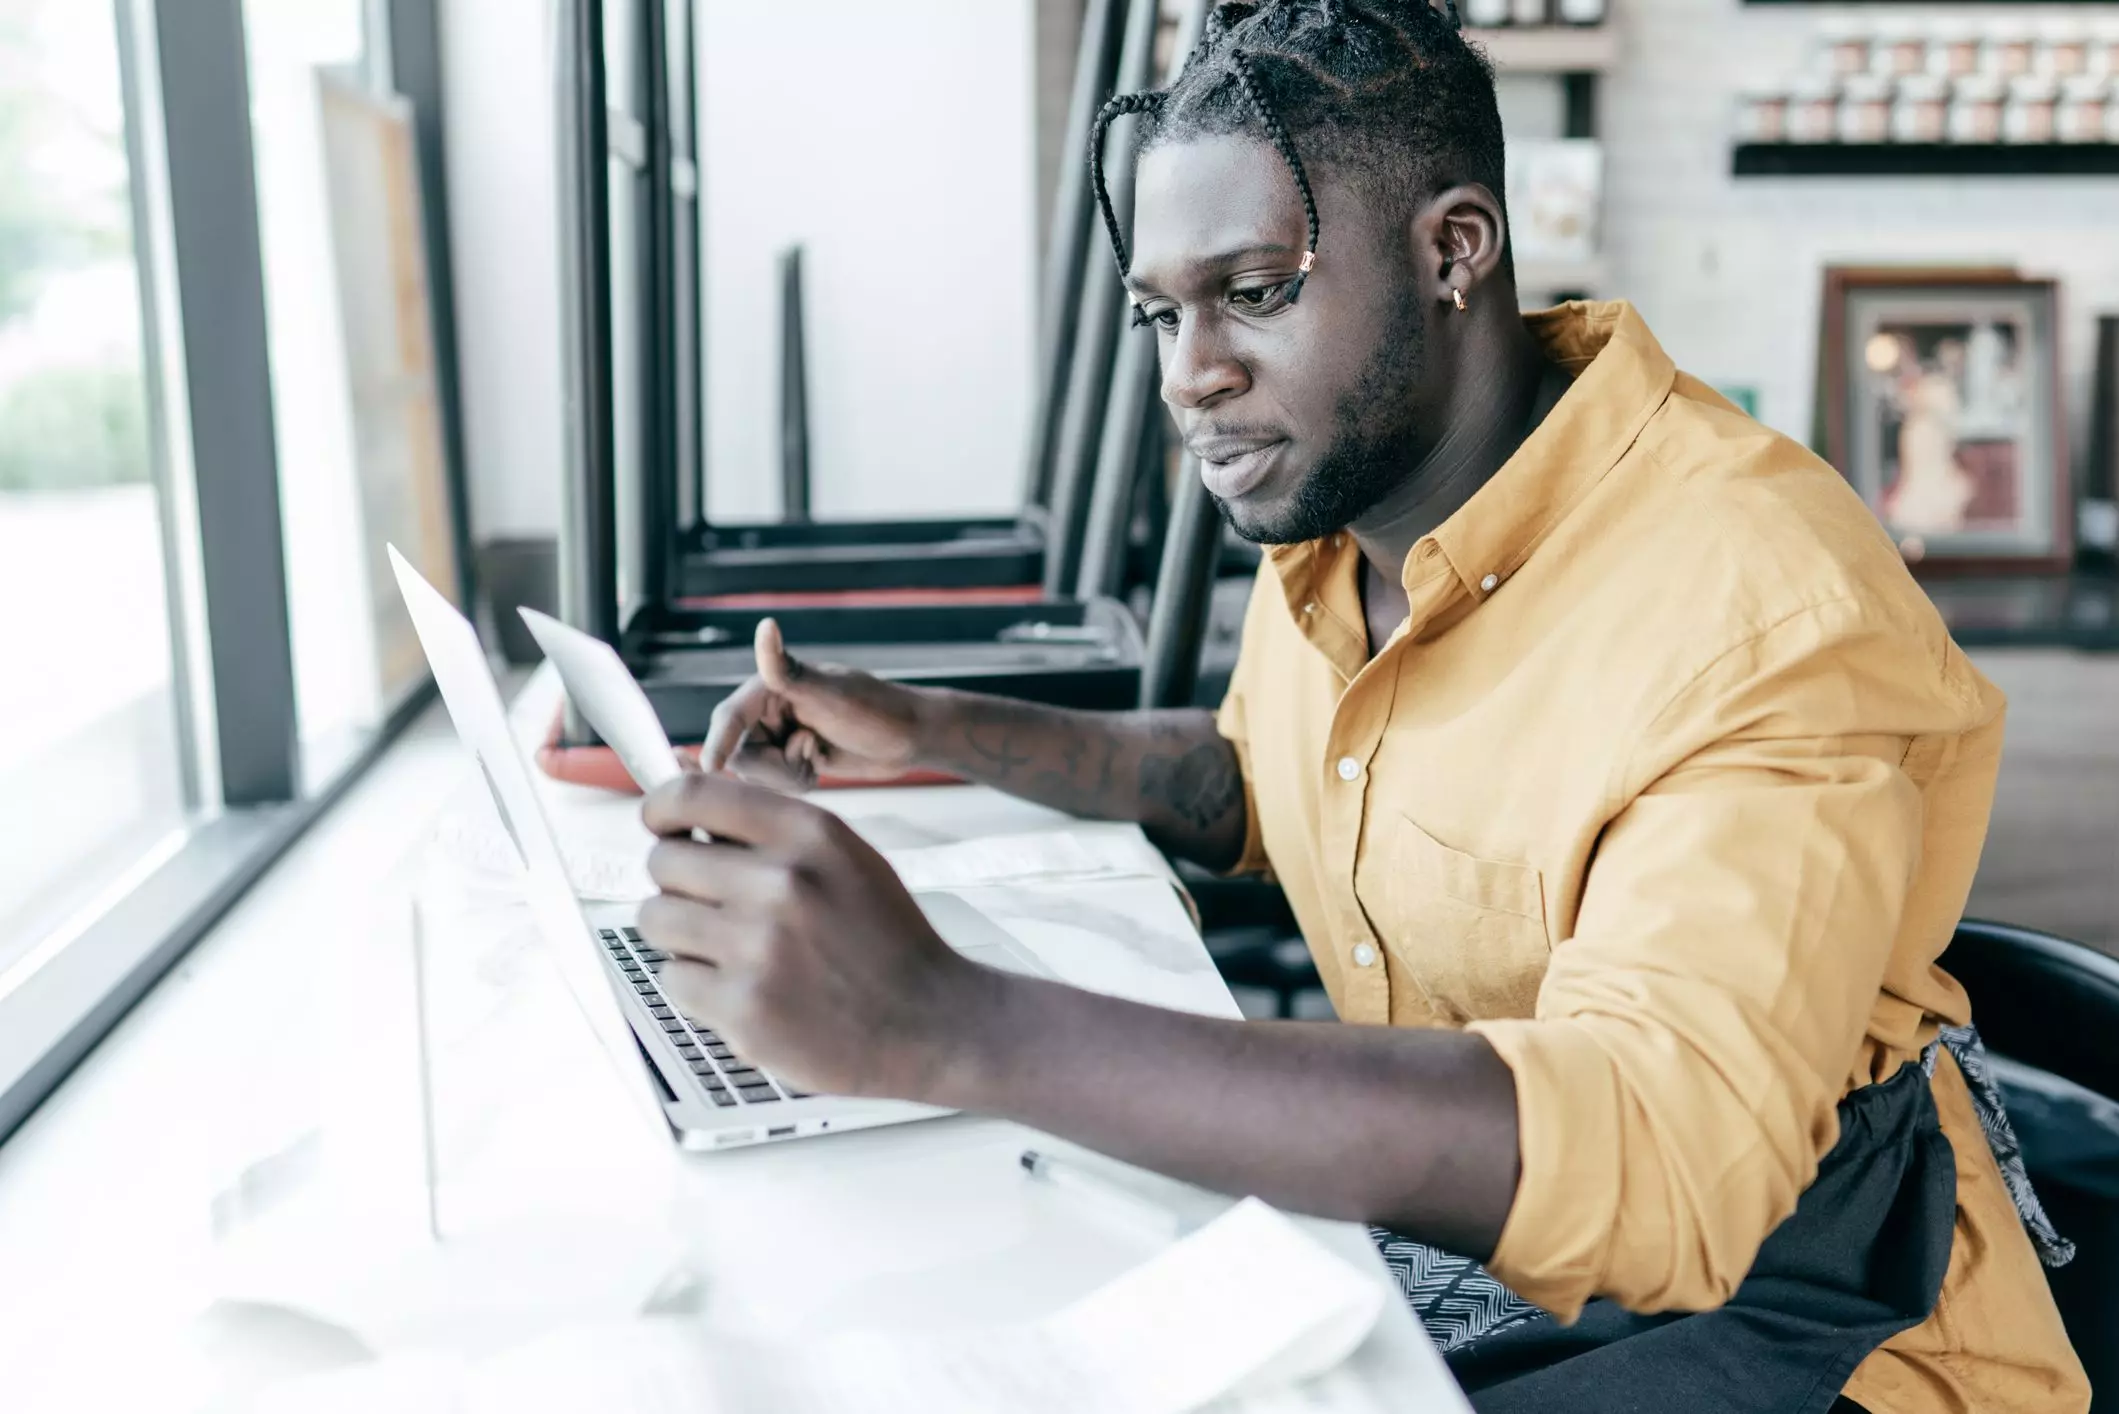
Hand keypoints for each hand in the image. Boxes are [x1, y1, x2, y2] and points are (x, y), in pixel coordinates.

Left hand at [637, 771, 998, 1100]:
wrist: (929, 1023)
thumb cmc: (885, 941)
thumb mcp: (846, 858)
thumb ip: (773, 831)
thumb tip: (689, 811)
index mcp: (811, 835)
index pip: (695, 795)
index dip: (661, 807)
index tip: (659, 823)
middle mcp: (783, 883)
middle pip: (664, 861)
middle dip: (679, 883)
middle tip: (712, 905)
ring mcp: (760, 948)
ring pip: (657, 919)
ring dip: (681, 934)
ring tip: (727, 949)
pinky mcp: (743, 1008)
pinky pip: (673, 977)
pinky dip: (697, 985)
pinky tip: (742, 988)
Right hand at [701, 619, 928, 790]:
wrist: (912, 737)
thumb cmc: (876, 709)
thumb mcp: (830, 693)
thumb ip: (788, 670)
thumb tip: (766, 626)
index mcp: (771, 685)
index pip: (730, 717)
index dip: (717, 743)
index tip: (711, 769)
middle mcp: (771, 709)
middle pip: (739, 752)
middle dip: (771, 764)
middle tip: (809, 754)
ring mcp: (781, 735)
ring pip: (755, 772)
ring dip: (786, 773)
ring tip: (818, 757)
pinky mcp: (794, 758)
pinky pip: (775, 783)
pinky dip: (796, 781)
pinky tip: (820, 766)